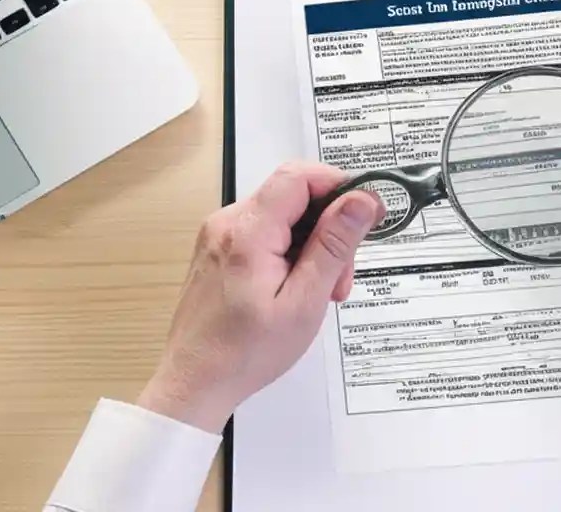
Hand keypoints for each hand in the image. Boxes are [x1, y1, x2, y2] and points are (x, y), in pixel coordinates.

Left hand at [137, 163, 383, 432]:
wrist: (194, 383)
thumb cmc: (245, 353)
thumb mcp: (304, 302)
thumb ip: (333, 245)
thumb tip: (361, 200)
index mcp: (248, 231)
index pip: (299, 176)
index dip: (339, 186)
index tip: (366, 215)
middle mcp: (227, 223)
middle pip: (294, 197)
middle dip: (329, 228)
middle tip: (341, 277)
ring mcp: (218, 236)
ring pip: (282, 217)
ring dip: (311, 245)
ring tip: (320, 292)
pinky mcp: (217, 250)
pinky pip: (264, 233)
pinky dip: (289, 252)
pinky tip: (296, 289)